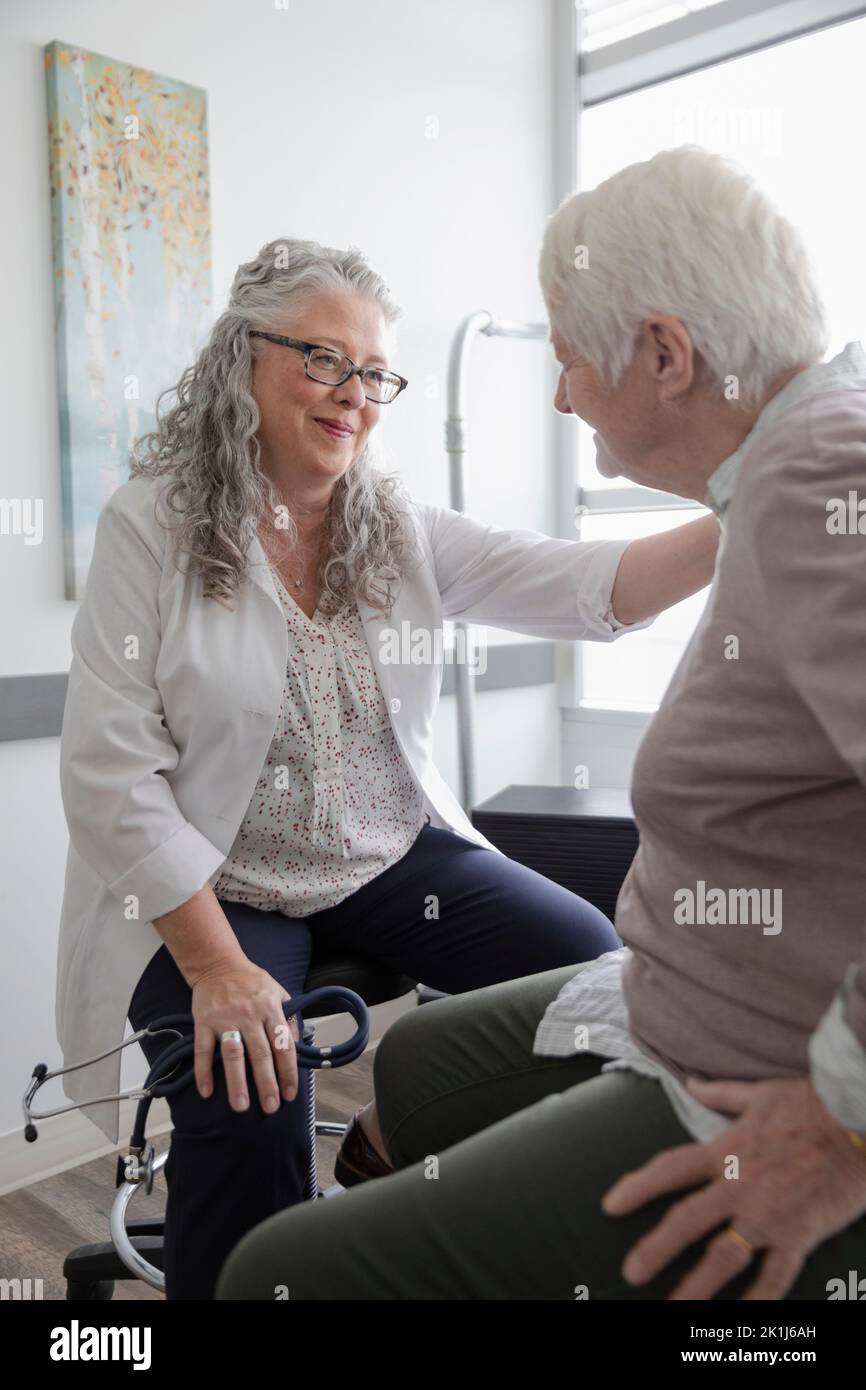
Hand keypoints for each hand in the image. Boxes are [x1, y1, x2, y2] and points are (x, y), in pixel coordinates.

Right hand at [190, 957, 299, 1114]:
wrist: (218, 963)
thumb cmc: (251, 981)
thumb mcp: (278, 992)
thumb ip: (289, 1017)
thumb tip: (297, 1045)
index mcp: (271, 1009)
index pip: (283, 1045)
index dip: (288, 1072)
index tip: (289, 1094)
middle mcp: (250, 1015)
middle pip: (261, 1054)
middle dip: (267, 1083)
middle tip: (270, 1107)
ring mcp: (226, 1019)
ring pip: (234, 1054)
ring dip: (237, 1082)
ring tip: (241, 1106)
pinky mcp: (204, 1021)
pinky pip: (203, 1049)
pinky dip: (203, 1071)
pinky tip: (207, 1091)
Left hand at [601, 1075, 865, 1298]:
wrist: (857, 1121)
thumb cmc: (813, 1105)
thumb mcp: (760, 1093)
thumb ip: (721, 1094)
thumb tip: (692, 1083)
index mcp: (727, 1150)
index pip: (670, 1170)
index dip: (637, 1187)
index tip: (611, 1205)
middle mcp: (740, 1187)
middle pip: (687, 1221)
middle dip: (655, 1247)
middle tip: (631, 1271)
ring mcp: (768, 1216)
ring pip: (724, 1257)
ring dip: (697, 1285)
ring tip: (676, 1308)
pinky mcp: (799, 1235)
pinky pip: (776, 1275)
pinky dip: (760, 1299)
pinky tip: (744, 1318)